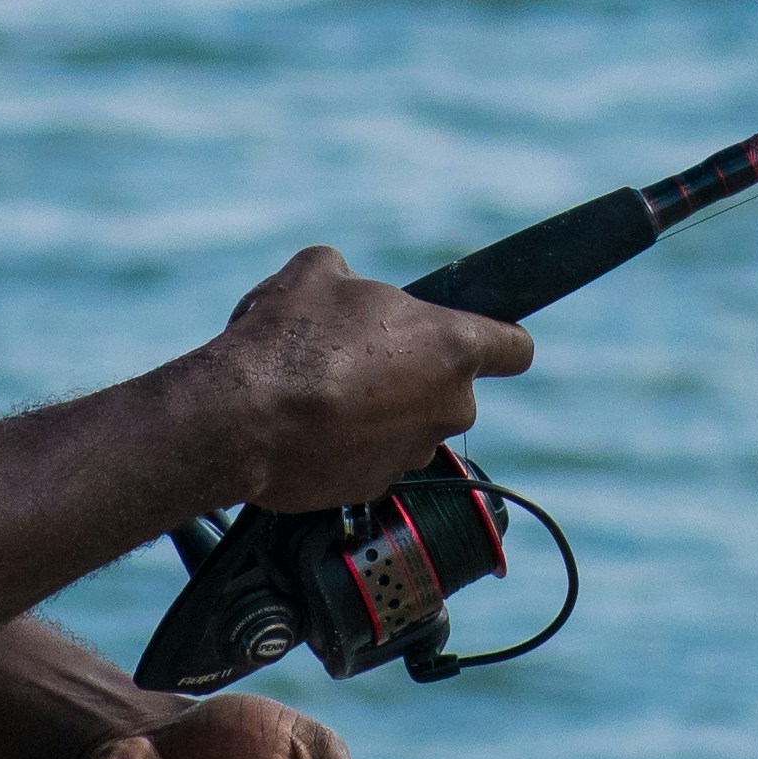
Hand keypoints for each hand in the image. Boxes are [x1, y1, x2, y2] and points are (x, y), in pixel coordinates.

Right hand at [194, 246, 529, 513]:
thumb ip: (355, 279)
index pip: (516, 347)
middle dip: (415, 373)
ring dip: (380, 410)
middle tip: (360, 355)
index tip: (485, 338)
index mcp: (452, 346)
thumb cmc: (289, 339)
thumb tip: (346, 287)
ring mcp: (413, 452)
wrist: (241, 418)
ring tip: (323, 390)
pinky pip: (372, 457)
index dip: (500, 338)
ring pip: (410, 424)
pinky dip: (349, 444)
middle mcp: (447, 405)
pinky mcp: (375, 487)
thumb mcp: (319, 270)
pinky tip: (309, 425)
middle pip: (451, 388)